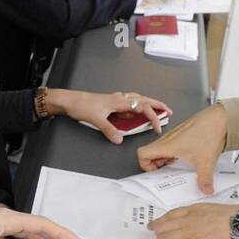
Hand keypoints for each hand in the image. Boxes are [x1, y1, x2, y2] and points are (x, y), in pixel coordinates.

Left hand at [47, 89, 171, 143]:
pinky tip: (135, 114)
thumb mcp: (96, 119)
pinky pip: (128, 104)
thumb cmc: (81, 105)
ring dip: (148, 104)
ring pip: (137, 100)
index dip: (153, 117)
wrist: (69, 100)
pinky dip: (136, 107)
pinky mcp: (111, 103)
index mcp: (119, 101)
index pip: (142, 107)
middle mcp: (119, 98)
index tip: (158, 127)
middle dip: (157, 105)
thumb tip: (119, 139)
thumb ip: (109, 130)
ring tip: (157, 111)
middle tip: (168, 111)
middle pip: (143, 99)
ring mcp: (116, 100)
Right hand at [137, 105, 228, 192]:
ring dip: (163, 158)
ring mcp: (173, 135)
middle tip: (167, 171)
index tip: (155, 171)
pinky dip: (171, 152)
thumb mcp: (206, 162)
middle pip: (150, 152)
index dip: (144, 164)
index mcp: (167, 145)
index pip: (142, 153)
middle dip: (155, 164)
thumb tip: (206, 190)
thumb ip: (205, 179)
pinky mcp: (180, 134)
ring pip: (159, 148)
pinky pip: (168, 144)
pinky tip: (185, 157)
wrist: (219, 118)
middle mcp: (167, 139)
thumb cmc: (209, 133)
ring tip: (176, 165)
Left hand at [147, 203, 238, 238]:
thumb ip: (204, 215)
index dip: (160, 223)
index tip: (155, 226)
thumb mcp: (216, 209)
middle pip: (161, 229)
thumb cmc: (237, 219)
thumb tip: (204, 223)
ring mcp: (187, 233)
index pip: (169, 215)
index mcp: (193, 210)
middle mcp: (187, 220)